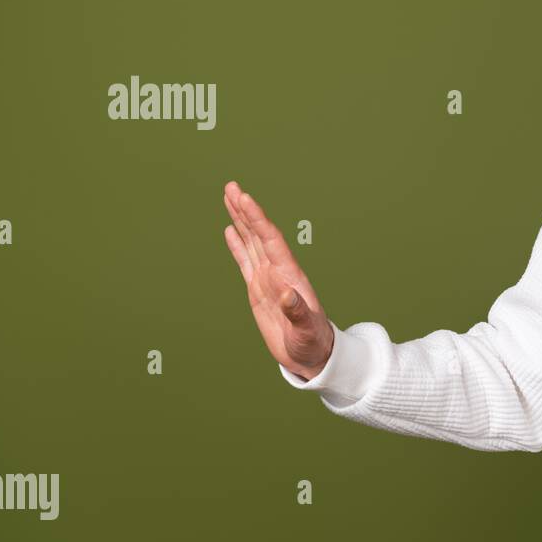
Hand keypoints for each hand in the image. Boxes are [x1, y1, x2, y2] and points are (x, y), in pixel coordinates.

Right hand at [222, 181, 334, 380]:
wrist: (312, 355)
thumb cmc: (312, 343)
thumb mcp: (306, 331)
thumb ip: (298, 312)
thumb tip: (288, 293)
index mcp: (290, 276)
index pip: (271, 241)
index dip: (258, 219)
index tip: (245, 198)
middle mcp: (278, 271)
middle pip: (259, 234)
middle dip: (245, 210)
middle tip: (231, 186)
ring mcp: (268, 278)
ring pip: (251, 242)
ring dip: (240, 220)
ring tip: (228, 196)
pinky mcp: (259, 289)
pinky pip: (245, 261)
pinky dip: (237, 244)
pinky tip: (229, 229)